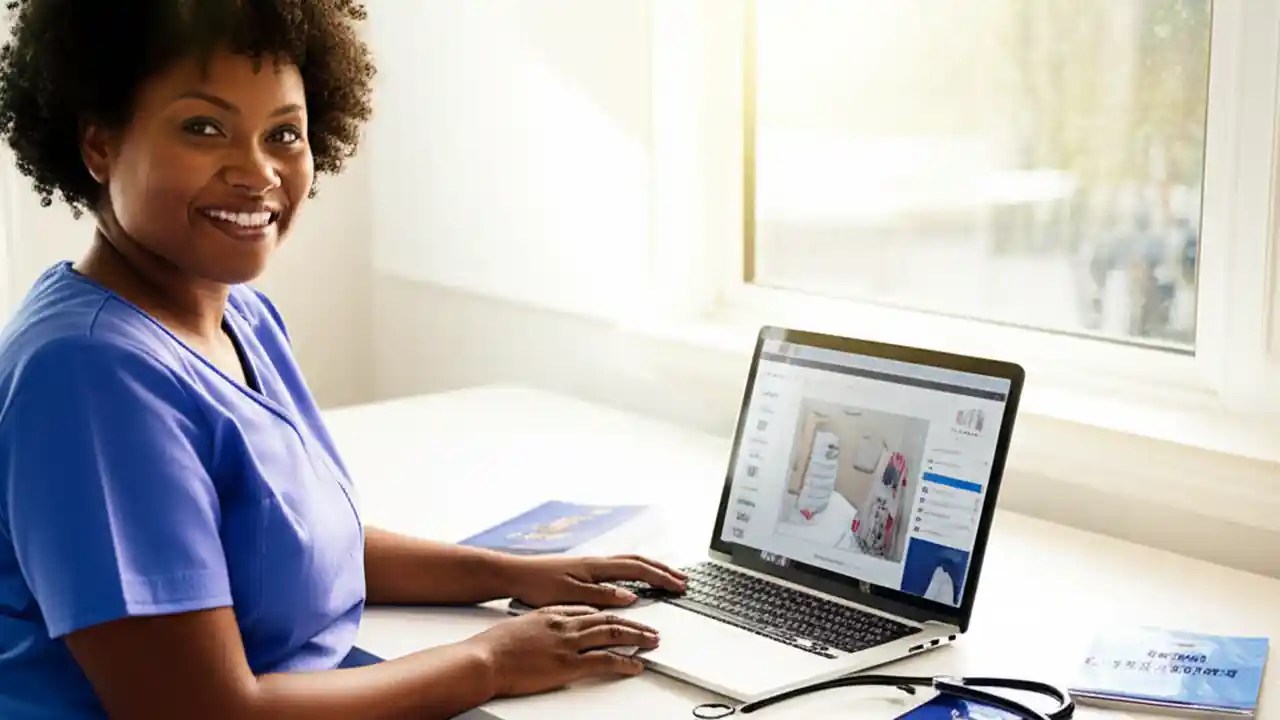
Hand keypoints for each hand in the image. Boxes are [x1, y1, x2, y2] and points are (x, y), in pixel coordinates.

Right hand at [467, 606, 659, 696]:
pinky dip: (625, 662)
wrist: (485, 659)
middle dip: (634, 624)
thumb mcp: (523, 624)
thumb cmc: (496, 645)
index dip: (611, 614)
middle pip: (609, 619)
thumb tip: (552, 625)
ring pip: (613, 634)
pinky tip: (636, 664)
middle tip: (650, 630)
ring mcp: (568, 643)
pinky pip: (605, 660)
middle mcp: (565, 624)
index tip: (622, 618)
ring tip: (652, 642)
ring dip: (637, 638)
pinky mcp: (568, 664)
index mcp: (554, 613)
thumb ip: (543, 622)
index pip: (590, 610)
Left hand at [504, 554, 687, 608]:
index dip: (661, 578)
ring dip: (651, 570)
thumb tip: (630, 597)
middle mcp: (597, 563)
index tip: (679, 586)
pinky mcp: (584, 571)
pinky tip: (635, 583)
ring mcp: (591, 565)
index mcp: (596, 567)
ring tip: (667, 579)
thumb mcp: (569, 594)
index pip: (637, 570)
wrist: (514, 574)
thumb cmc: (537, 584)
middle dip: (663, 571)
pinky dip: (636, 573)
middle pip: (639, 562)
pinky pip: (619, 569)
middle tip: (683, 581)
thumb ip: (601, 595)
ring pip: (630, 564)